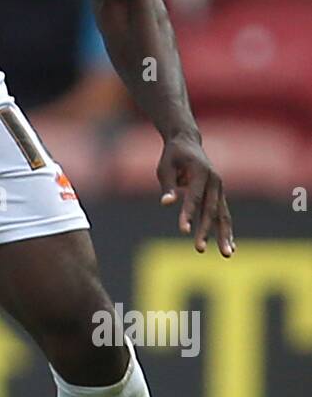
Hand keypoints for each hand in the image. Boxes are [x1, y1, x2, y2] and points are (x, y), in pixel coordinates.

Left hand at [157, 133, 233, 255]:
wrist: (188, 142)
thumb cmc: (173, 156)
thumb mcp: (165, 167)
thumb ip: (167, 185)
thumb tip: (167, 203)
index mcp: (200, 171)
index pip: (194, 197)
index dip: (188, 214)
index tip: (183, 231)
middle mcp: (214, 181)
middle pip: (211, 209)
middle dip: (206, 230)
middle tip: (199, 249)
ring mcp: (219, 189)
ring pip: (223, 215)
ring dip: (224, 235)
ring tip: (226, 254)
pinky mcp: (219, 195)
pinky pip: (224, 215)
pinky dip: (226, 230)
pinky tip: (230, 247)